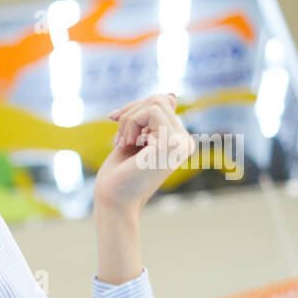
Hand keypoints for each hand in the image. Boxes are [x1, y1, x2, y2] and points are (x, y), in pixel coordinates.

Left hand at [93, 92, 195, 214]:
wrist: (112, 201)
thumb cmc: (118, 176)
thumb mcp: (134, 140)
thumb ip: (151, 121)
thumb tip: (172, 95)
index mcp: (179, 141)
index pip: (163, 103)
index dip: (134, 108)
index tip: (113, 118)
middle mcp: (185, 141)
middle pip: (159, 98)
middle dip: (130, 112)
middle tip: (117, 137)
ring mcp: (181, 142)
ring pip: (156, 101)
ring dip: (128, 118)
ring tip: (121, 142)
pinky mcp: (172, 143)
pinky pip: (151, 112)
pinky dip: (131, 123)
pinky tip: (126, 144)